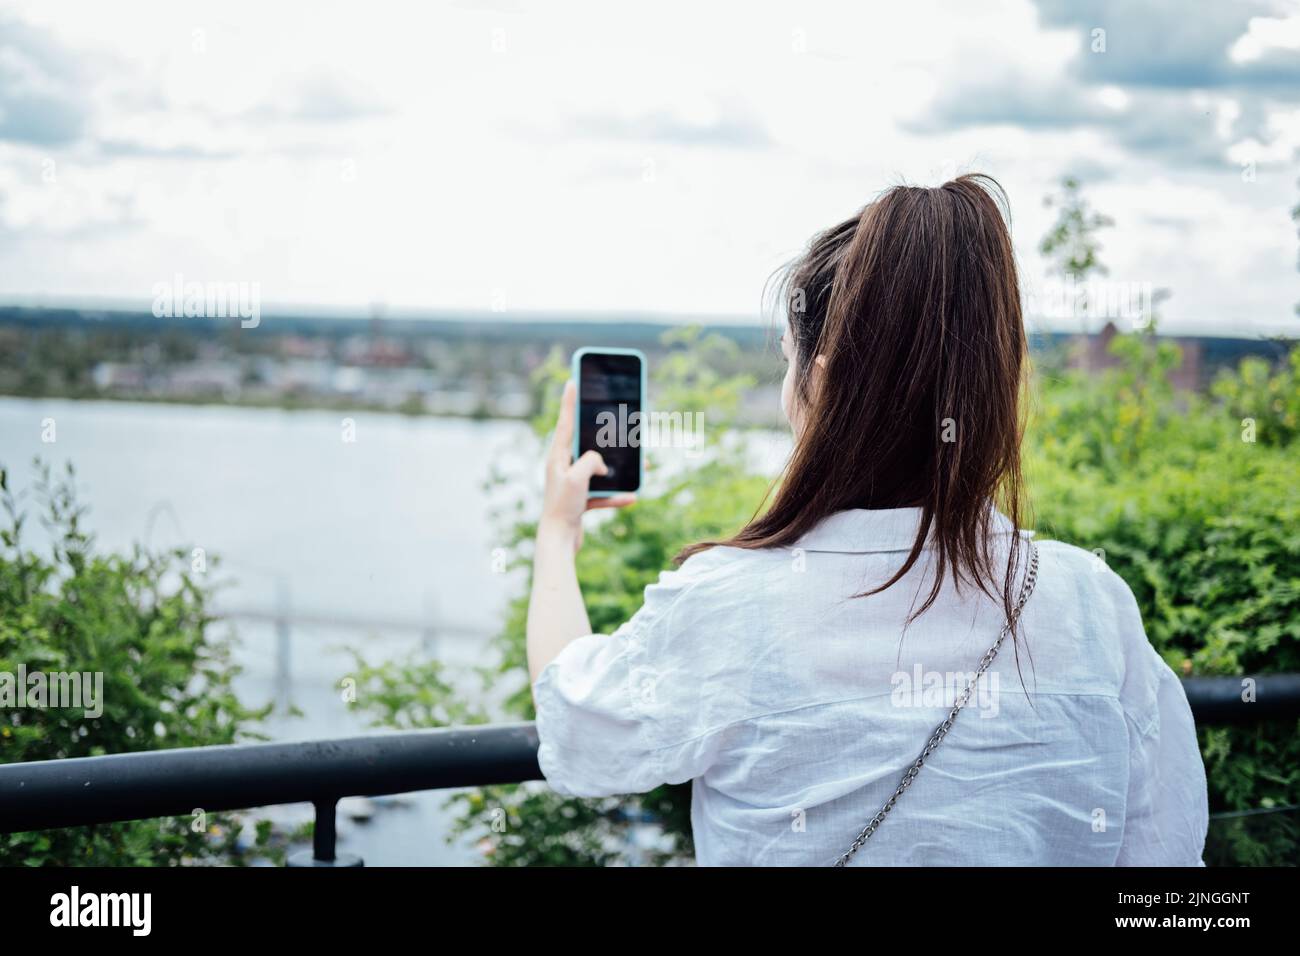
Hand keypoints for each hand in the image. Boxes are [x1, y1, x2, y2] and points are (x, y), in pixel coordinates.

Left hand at [541, 380, 635, 550]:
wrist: (558, 540)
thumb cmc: (562, 507)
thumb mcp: (578, 477)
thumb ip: (591, 461)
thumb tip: (601, 463)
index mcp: (557, 456)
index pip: (565, 422)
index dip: (569, 401)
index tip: (571, 381)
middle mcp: (563, 466)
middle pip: (587, 444)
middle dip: (604, 437)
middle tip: (615, 422)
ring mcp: (572, 482)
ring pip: (599, 469)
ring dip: (617, 470)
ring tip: (640, 465)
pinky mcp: (580, 499)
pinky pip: (602, 492)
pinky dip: (616, 495)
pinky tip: (632, 497)